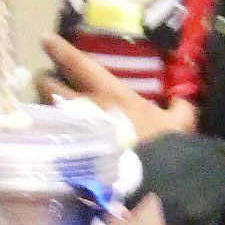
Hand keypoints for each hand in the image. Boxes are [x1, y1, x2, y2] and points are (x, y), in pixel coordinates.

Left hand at [39, 35, 197, 141]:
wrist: (150, 185)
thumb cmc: (162, 148)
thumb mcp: (179, 125)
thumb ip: (181, 108)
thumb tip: (183, 99)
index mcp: (110, 93)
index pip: (77, 63)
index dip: (60, 49)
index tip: (45, 39)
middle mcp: (83, 107)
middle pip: (47, 85)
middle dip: (44, 81)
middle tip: (48, 82)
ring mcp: (69, 132)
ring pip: (41, 110)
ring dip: (41, 107)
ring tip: (47, 112)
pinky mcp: (63, 156)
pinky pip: (44, 138)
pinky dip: (43, 135)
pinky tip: (47, 141)